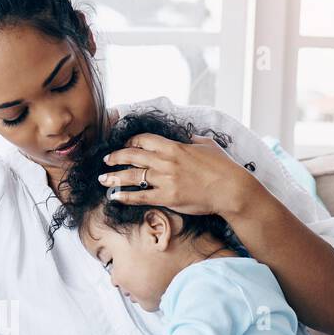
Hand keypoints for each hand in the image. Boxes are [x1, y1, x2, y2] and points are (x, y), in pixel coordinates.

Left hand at [99, 132, 258, 216]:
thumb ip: (193, 140)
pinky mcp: (167, 197)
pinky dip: (125, 196)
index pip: (144, 140)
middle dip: (115, 157)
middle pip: (132, 156)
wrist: (231, 189)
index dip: (131, 141)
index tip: (125, 145)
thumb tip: (188, 137)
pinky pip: (140, 196)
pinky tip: (114, 196)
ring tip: (102, 179)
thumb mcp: (207, 145)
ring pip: (132, 176)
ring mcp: (165, 180)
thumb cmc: (223, 167)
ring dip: (114, 177)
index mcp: (174, 146)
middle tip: (106, 160)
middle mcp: (166, 161)